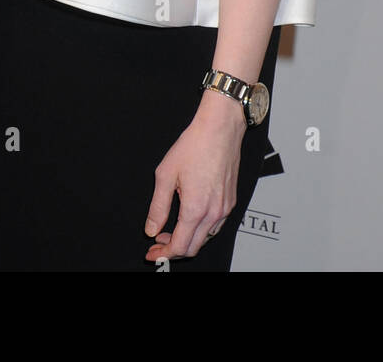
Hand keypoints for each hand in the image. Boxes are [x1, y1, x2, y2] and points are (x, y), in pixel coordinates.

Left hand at [144, 91, 244, 261]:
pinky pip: (215, 227)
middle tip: (158, 243)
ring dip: (187, 240)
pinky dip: (200, 230)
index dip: (163, 253)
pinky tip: (188, 219)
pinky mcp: (230, 202)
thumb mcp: (165, 174)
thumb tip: (151, 228)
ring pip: (205, 239)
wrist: (220, 129)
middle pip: (193, 248)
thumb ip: (158, 207)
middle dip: (174, 250)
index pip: (179, 246)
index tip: (151, 252)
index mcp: (196, 208)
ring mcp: (225, 209)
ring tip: (170, 231)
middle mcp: (214, 213)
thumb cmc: (194, 145)